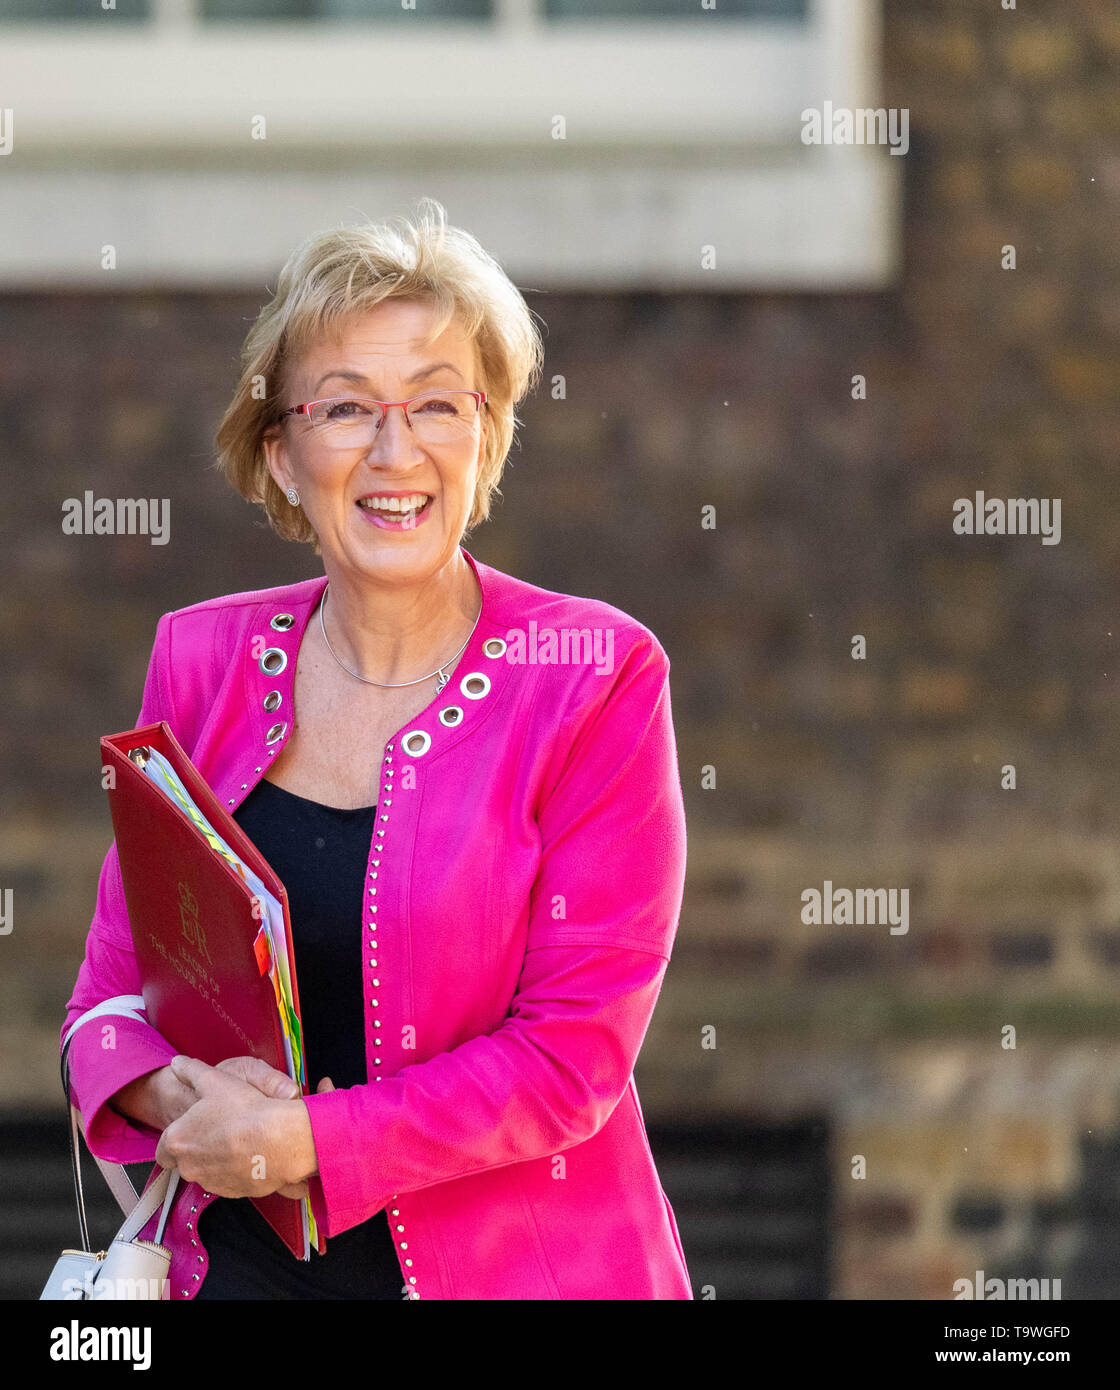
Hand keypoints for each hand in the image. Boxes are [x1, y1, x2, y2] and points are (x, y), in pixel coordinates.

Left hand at [154, 1056, 330, 1199]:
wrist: (280, 1140)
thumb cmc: (247, 1111)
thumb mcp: (216, 1079)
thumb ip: (191, 1071)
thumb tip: (178, 1063)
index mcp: (178, 1140)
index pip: (163, 1150)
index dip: (176, 1139)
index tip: (191, 1129)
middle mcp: (190, 1166)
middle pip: (185, 1162)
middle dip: (198, 1148)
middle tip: (218, 1130)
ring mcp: (211, 1181)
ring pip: (208, 1172)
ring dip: (218, 1159)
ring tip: (239, 1138)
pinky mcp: (233, 1191)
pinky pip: (230, 1180)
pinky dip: (237, 1170)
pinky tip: (252, 1152)